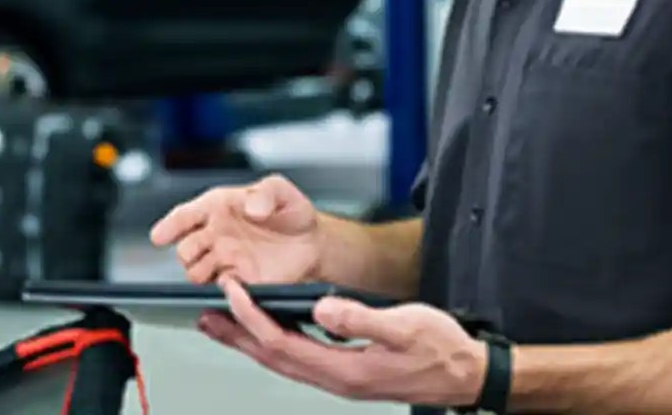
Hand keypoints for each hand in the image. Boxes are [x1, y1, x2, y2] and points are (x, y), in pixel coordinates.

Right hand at [150, 173, 322, 283]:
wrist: (312, 244)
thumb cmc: (292, 213)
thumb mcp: (283, 191)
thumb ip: (267, 193)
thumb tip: (252, 207)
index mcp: (219, 207)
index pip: (184, 216)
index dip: (170, 226)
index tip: (160, 236)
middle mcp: (216, 234)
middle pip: (185, 249)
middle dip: (188, 252)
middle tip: (203, 249)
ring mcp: (225, 259)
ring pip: (194, 272)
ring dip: (201, 273)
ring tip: (219, 266)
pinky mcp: (238, 281)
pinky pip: (219, 289)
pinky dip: (223, 287)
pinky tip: (234, 280)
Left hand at [199, 277, 486, 407]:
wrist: (466, 375)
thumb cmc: (441, 350)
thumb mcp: (405, 325)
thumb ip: (361, 317)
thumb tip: (323, 308)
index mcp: (345, 368)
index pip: (282, 342)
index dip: (252, 316)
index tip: (232, 292)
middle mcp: (336, 378)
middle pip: (272, 358)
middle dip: (236, 336)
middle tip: (205, 318)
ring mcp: (341, 379)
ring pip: (283, 361)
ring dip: (250, 342)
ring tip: (224, 325)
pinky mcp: (348, 373)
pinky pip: (299, 360)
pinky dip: (275, 345)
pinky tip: (270, 333)